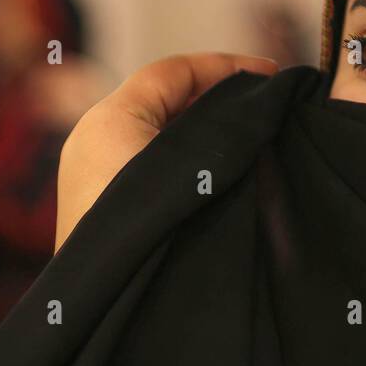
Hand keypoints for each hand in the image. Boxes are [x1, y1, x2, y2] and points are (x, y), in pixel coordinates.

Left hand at [55, 53, 276, 251]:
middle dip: (217, 95)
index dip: (226, 65)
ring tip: (250, 131)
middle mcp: (95, 138)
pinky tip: (220, 167)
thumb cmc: (142, 225)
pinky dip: (187, 152)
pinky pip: (150, 158)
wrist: (104, 299)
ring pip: (161, 129)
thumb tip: (255, 117)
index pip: (175, 71)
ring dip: (205, 126)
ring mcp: (94, 172)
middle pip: (167, 97)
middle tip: (265, 102)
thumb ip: (219, 130)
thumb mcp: (188, 163)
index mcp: (109, 118)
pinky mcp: (102, 203)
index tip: (271, 72)